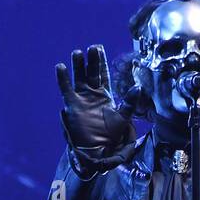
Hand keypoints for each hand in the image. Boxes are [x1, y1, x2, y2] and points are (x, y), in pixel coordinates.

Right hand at [55, 44, 138, 169]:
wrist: (98, 152)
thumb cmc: (112, 138)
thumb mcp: (124, 118)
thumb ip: (130, 103)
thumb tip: (138, 87)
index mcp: (106, 95)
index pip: (103, 74)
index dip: (101, 62)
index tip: (99, 48)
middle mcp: (93, 94)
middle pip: (91, 73)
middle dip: (92, 60)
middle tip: (92, 47)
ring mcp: (82, 99)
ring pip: (79, 78)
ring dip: (78, 66)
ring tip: (78, 53)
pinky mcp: (72, 105)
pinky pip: (66, 90)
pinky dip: (63, 79)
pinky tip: (61, 67)